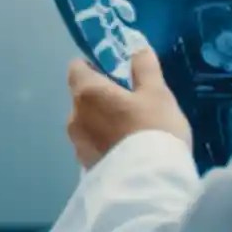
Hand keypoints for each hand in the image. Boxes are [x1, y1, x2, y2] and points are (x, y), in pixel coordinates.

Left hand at [66, 49, 191, 169]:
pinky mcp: (85, 167)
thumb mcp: (157, 92)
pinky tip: (126, 150)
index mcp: (86, 93)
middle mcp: (74, 116)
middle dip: (101, 96)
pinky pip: (92, 145)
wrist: (151, 183)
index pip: (77, 68)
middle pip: (82, 97)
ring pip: (86, 123)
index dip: (93, 66)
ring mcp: (77, 145)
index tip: (115, 72)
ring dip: (102, 121)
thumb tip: (137, 48)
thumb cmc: (153, 128)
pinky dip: (104, 143)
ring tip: (131, 129)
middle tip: (131, 102)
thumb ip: (144, 68)